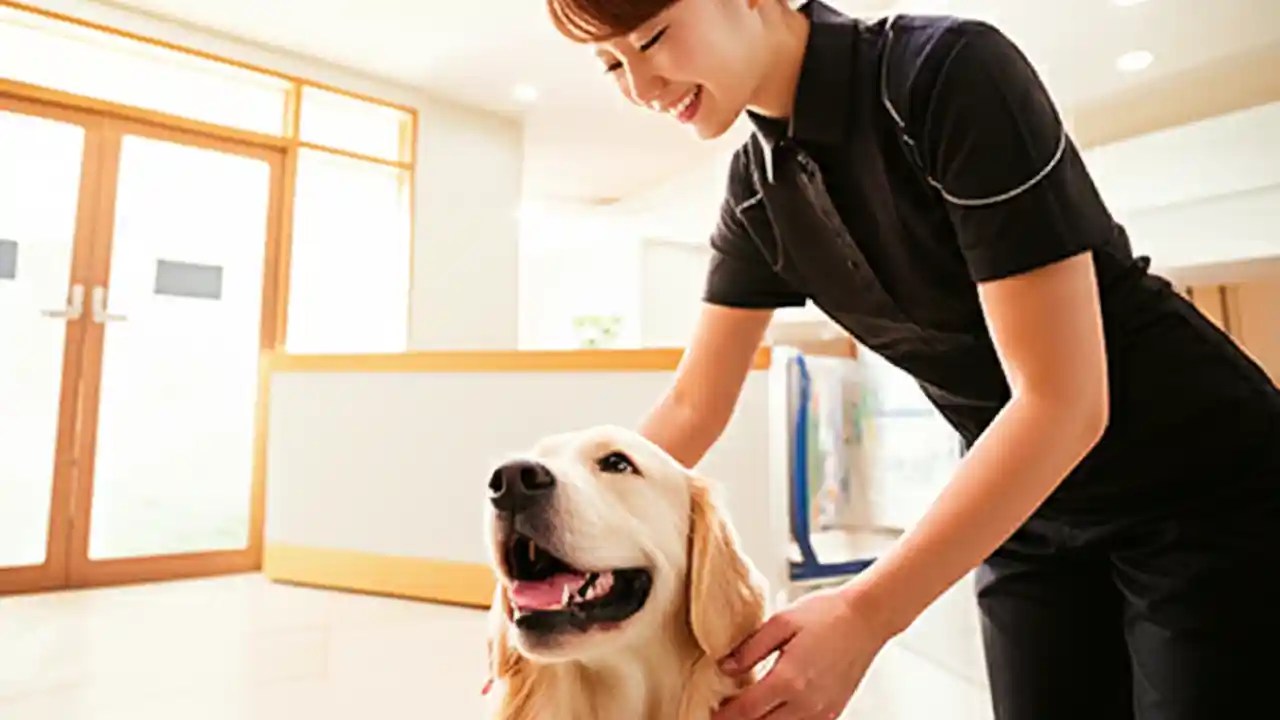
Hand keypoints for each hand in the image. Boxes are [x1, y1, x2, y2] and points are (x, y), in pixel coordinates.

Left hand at [712, 583, 893, 719]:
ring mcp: (822, 711)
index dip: (724, 716)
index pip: (746, 712)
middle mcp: (807, 703)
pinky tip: (775, 708)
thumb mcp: (781, 622)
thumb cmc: (829, 614)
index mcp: (789, 679)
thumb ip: (749, 648)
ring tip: (749, 708)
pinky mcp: (833, 712)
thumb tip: (725, 667)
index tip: (712, 712)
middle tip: (725, 711)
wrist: (867, 618)